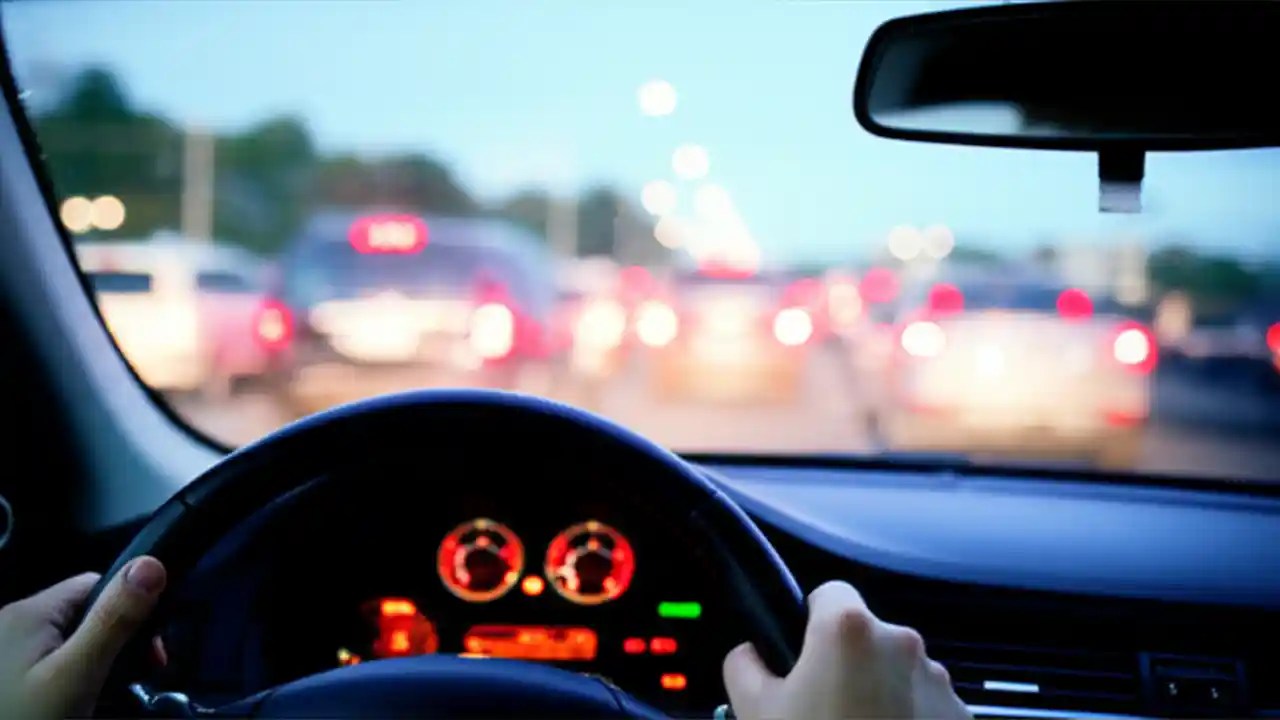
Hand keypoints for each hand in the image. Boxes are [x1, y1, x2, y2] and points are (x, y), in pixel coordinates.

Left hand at [0, 556, 165, 719]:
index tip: (151, 656)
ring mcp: (2, 654)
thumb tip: (152, 562)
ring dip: (91, 664)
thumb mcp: (77, 675)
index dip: (130, 613)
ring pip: (64, 643)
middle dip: (112, 643)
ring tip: (99, 697)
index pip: (96, 585)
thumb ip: (113, 619)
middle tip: (131, 681)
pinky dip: (65, 680)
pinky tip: (71, 705)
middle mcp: (8, 624)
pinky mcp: (3, 677)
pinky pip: (43, 665)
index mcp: (27, 612)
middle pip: (81, 615)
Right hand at [723, 580, 970, 719]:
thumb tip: (750, 655)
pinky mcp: (960, 716)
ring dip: (879, 693)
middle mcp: (900, 644)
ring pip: (897, 672)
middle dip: (845, 664)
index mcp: (847, 630)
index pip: (828, 593)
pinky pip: (924, 705)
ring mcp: (937, 681)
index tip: (801, 652)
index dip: (809, 620)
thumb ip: (744, 667)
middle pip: (865, 636)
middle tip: (820, 707)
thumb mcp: (755, 712)